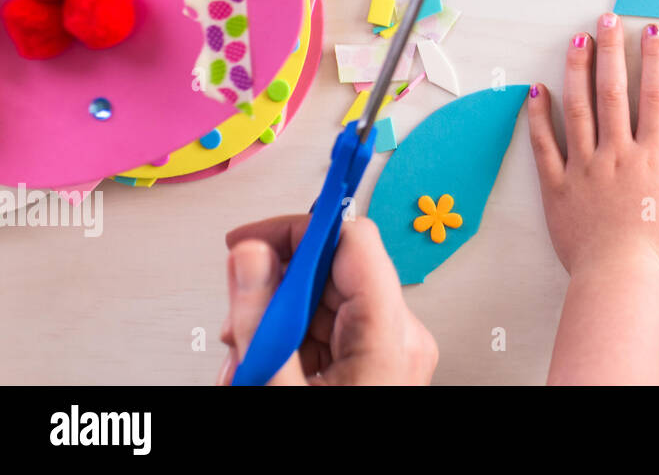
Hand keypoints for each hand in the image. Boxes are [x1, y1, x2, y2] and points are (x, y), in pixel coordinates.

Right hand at [216, 215, 437, 385]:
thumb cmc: (325, 458)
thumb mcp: (273, 386)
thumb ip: (258, 315)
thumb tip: (250, 254)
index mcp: (389, 336)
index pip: (353, 242)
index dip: (300, 230)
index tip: (251, 237)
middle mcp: (399, 339)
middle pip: (333, 273)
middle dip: (274, 290)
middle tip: (234, 320)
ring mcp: (388, 355)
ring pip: (323, 305)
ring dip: (274, 325)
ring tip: (243, 366)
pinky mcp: (373, 369)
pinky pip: (327, 336)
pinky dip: (288, 347)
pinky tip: (261, 374)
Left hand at [527, 12, 658, 383]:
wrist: (617, 283)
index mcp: (651, 159)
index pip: (655, 99)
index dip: (655, 62)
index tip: (654, 33)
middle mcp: (616, 154)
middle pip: (613, 92)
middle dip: (610, 51)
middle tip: (607, 19)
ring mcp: (583, 168)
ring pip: (577, 109)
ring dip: (576, 71)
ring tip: (576, 41)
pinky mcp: (556, 186)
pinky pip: (544, 145)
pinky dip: (538, 116)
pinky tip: (536, 90)